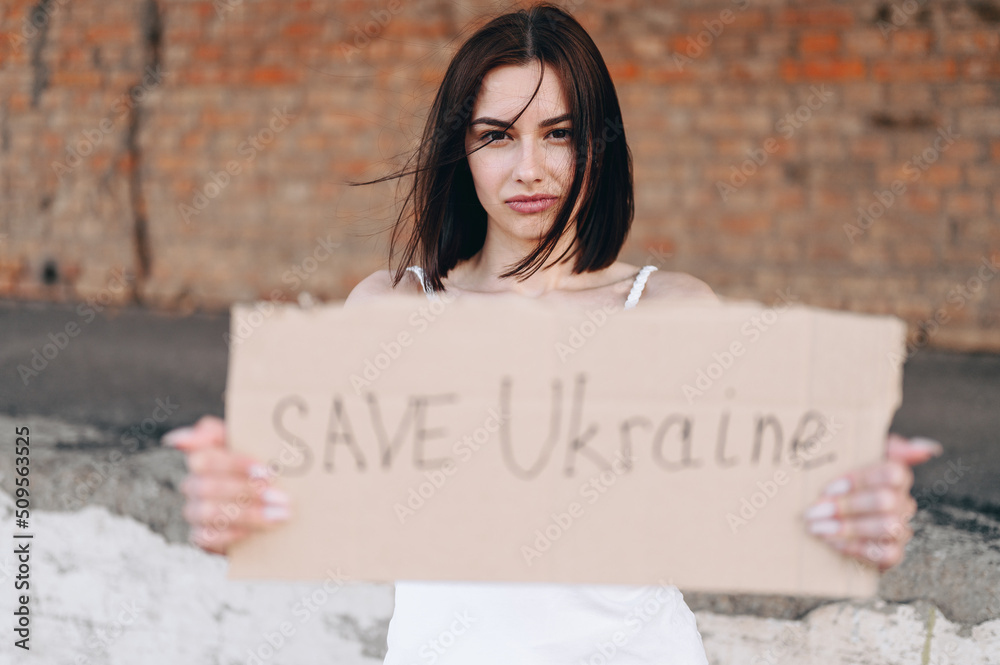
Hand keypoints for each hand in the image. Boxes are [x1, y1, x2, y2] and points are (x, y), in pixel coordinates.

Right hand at [163, 415, 291, 554]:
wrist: (273, 505)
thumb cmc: (261, 468)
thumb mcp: (253, 445)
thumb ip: (226, 433)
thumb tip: (177, 439)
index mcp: (203, 457)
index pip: (206, 458)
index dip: (236, 465)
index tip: (268, 472)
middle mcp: (193, 483)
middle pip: (207, 487)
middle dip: (247, 492)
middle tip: (282, 498)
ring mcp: (194, 511)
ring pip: (207, 512)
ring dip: (247, 515)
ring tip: (279, 516)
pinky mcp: (200, 536)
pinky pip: (205, 537)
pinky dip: (230, 535)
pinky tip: (254, 533)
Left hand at [802, 433, 942, 570]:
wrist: (825, 519)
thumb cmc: (839, 482)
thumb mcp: (853, 457)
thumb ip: (886, 446)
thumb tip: (927, 448)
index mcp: (894, 476)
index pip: (893, 473)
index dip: (861, 480)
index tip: (829, 488)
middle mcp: (902, 502)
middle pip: (886, 500)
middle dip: (847, 506)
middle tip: (813, 511)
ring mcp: (901, 529)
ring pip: (889, 526)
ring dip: (848, 528)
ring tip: (816, 527)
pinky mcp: (893, 554)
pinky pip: (888, 554)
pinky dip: (857, 548)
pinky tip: (832, 543)